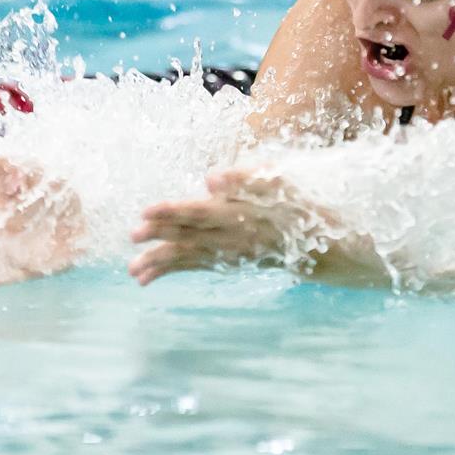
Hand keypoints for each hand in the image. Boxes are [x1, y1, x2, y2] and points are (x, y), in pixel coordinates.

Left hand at [128, 167, 309, 286]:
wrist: (321, 247)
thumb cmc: (297, 205)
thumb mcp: (280, 182)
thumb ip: (246, 178)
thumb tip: (209, 179)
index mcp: (240, 214)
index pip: (200, 212)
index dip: (172, 212)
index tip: (145, 211)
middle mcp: (232, 238)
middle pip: (190, 237)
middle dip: (160, 237)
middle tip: (132, 237)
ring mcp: (230, 254)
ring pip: (190, 258)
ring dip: (160, 263)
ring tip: (133, 270)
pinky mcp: (228, 263)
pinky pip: (196, 267)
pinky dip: (172, 271)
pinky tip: (148, 276)